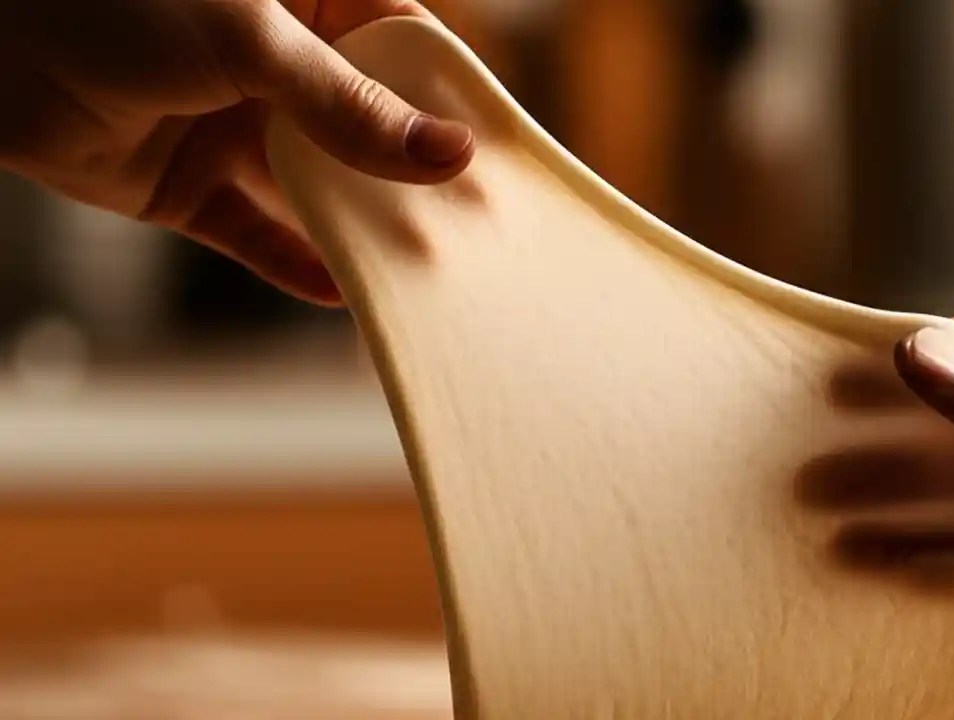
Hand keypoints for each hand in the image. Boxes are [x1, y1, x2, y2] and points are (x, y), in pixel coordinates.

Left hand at [0, 0, 473, 304]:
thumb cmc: (115, 0)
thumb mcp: (250, 40)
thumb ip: (348, 104)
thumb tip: (446, 153)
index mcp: (305, 4)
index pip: (403, 51)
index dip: (451, 101)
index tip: (500, 156)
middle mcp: (275, 68)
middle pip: (367, 131)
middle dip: (412, 180)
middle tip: (472, 230)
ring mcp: (233, 128)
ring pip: (316, 189)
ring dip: (360, 230)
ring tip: (420, 272)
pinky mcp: (188, 187)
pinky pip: (254, 233)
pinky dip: (293, 264)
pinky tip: (343, 293)